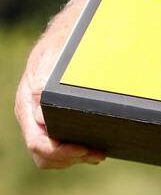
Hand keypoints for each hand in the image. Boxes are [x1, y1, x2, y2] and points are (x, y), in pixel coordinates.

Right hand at [15, 33, 105, 170]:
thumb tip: (40, 101)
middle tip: (97, 154)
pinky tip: (93, 147)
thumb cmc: (62, 44)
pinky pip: (59, 146)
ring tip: (98, 154)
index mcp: (27, 103)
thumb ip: (47, 76)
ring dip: (74, 158)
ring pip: (50, 155)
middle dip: (70, 158)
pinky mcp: (53, 120)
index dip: (61, 151)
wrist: (66, 35)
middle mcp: (31, 116)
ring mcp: (40, 120)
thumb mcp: (55, 54)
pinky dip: (75, 152)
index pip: (38, 141)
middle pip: (43, 154)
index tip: (85, 148)